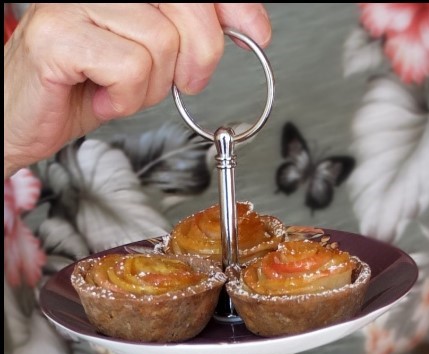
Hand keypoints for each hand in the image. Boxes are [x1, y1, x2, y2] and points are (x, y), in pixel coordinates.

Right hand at [3, 3, 270, 176]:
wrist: (23, 117)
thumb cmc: (85, 85)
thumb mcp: (155, 58)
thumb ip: (195, 35)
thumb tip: (250, 26)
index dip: (232, 8)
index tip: (256, 33)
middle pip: (187, 8)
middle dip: (200, 54)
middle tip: (184, 81)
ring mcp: (72, 4)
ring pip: (159, 42)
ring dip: (151, 84)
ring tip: (120, 88)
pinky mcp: (56, 35)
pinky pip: (129, 67)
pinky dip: (126, 96)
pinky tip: (102, 95)